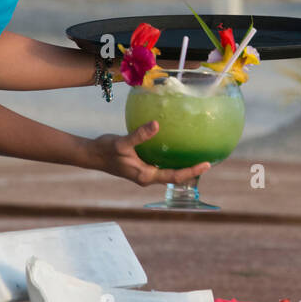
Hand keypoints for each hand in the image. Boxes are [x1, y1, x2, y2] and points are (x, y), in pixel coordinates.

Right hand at [88, 120, 210, 185]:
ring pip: (168, 171)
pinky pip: (161, 163)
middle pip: (175, 176)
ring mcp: (145, 172)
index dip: (192, 171)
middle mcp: (148, 176)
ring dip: (182, 165)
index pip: (174, 176)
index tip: (207, 164)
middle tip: (208, 160)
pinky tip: (176, 145)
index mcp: (146, 176)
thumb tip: (156, 124)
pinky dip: (171, 157)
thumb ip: (140, 135)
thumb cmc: (105, 150)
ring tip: (197, 154)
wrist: (91, 154)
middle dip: (191, 170)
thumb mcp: (122, 143)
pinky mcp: (141, 166)